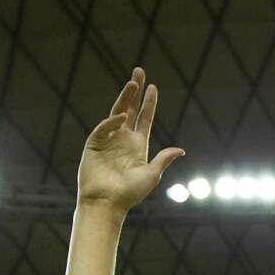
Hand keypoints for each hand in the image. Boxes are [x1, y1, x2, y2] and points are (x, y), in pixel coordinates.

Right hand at [77, 67, 184, 212]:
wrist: (106, 203)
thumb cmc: (129, 194)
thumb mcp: (151, 175)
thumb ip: (163, 160)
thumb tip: (180, 150)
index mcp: (138, 145)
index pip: (144, 118)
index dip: (148, 103)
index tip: (153, 87)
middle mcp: (123, 139)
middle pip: (130, 109)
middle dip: (135, 91)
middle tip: (139, 71)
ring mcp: (108, 140)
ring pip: (117, 112)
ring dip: (124, 97)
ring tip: (133, 82)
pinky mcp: (94, 143)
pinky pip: (104, 128)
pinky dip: (112, 122)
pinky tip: (122, 117)